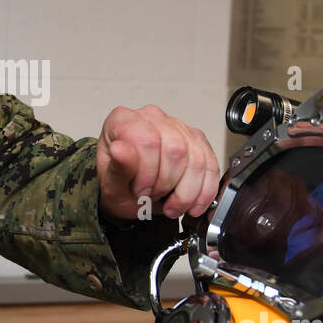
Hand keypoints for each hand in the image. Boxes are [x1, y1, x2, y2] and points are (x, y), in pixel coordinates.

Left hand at [97, 104, 220, 221]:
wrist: (130, 194)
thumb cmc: (118, 184)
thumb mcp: (111, 183)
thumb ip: (118, 167)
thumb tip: (119, 149)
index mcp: (124, 120)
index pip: (147, 140)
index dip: (147, 173)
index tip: (140, 191)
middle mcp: (152, 118)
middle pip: (176, 149)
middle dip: (168, 184)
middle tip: (155, 198)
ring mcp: (177, 127)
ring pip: (197, 159)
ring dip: (187, 192)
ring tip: (172, 205)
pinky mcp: (196, 141)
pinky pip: (211, 165)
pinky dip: (204, 191)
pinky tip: (191, 204)